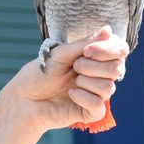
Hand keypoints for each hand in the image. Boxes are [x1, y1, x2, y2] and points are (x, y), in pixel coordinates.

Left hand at [0, 28, 129, 135]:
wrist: (24, 99)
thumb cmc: (39, 74)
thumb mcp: (61, 54)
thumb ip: (86, 43)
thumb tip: (108, 30)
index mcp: (95, 59)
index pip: (120, 50)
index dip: (108, 49)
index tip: (87, 51)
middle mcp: (99, 76)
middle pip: (117, 69)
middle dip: (92, 66)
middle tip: (74, 67)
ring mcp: (96, 94)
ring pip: (108, 87)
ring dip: (86, 82)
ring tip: (70, 84)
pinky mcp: (90, 113)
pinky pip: (99, 105)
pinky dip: (84, 98)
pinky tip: (71, 94)